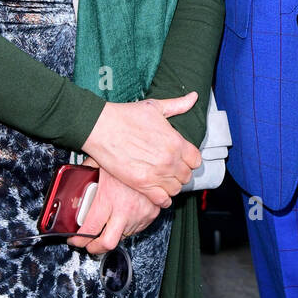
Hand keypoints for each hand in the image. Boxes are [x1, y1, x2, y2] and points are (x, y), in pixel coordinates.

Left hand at [66, 166, 159, 255]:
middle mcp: (125, 209)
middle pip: (107, 243)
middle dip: (95, 248)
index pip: (89, 229)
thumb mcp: (100, 163)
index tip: (74, 239)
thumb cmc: (126, 157)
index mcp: (108, 198)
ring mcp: (139, 214)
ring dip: (112, 233)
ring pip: (122, 236)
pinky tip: (123, 214)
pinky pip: (136, 228)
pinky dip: (127, 225)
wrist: (154, 155)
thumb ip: (85, 174)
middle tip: (89, 244)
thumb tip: (72, 180)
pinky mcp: (151, 214)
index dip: (78, 240)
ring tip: (107, 222)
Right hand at [82, 92, 200, 205]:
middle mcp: (170, 160)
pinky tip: (157, 192)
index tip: (181, 159)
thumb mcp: (155, 106)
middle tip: (170, 169)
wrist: (101, 127)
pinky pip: (162, 200)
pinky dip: (162, 199)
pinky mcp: (142, 184)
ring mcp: (157, 174)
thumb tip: (193, 97)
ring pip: (176, 189)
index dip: (190, 160)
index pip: (196, 160)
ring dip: (171, 186)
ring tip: (163, 180)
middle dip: (180, 173)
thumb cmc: (126, 115)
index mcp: (176, 141)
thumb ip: (177, 105)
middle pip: (187, 176)